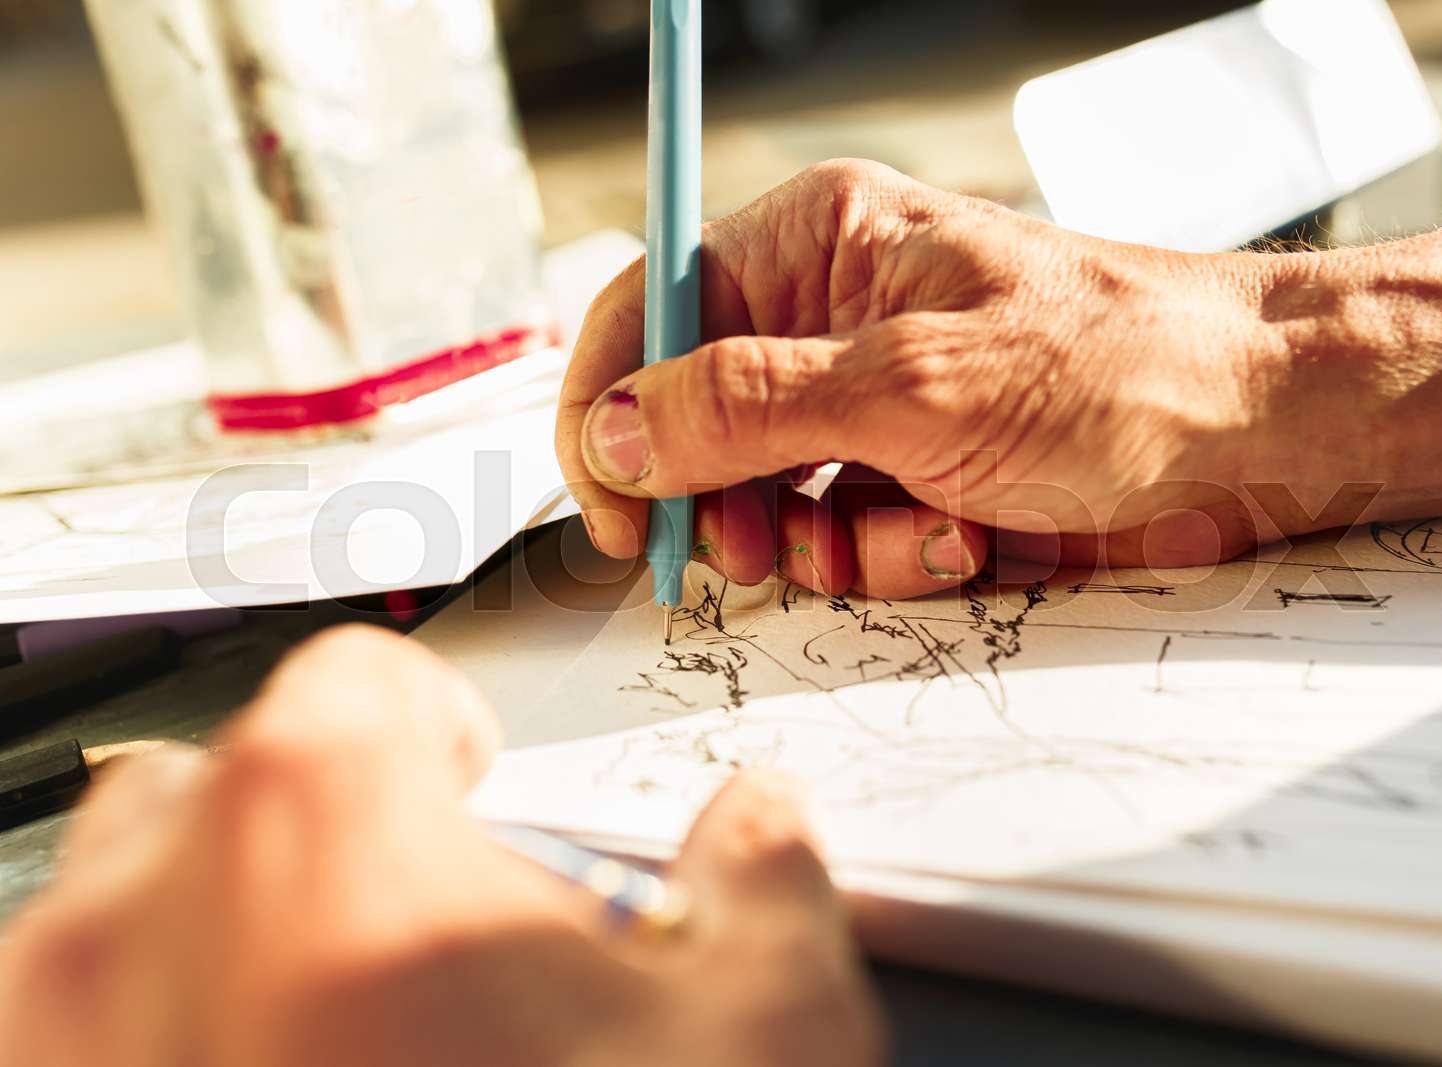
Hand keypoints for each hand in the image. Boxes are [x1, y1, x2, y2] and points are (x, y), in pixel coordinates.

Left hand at [0, 627, 883, 1066]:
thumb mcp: (765, 1035)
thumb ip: (767, 876)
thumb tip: (761, 824)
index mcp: (320, 838)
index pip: (362, 683)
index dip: (442, 723)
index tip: (476, 782)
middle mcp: (138, 940)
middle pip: (210, 785)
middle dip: (317, 825)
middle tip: (426, 928)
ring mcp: (56, 1066)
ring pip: (109, 923)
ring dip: (215, 939)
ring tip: (348, 1038)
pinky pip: (70, 1053)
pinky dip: (158, 1054)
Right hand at [556, 158, 1307, 598]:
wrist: (1255, 437)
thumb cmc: (1116, 365)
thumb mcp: (913, 384)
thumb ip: (749, 407)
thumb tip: (617, 429)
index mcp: (818, 246)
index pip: (653, 309)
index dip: (611, 407)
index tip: (611, 501)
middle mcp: (832, 321)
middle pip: (696, 421)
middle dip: (728, 497)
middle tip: (757, 546)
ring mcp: (873, 407)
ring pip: (768, 498)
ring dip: (825, 540)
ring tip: (911, 529)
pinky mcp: (915, 479)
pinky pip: (843, 539)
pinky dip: (890, 558)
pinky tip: (964, 538)